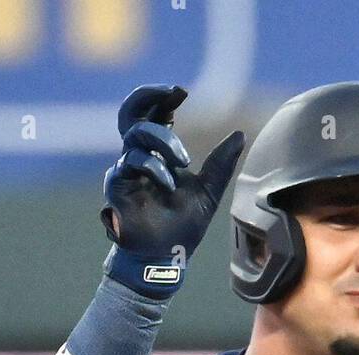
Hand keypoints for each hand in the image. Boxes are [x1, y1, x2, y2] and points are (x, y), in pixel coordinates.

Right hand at [100, 84, 244, 299]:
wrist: (166, 258)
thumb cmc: (183, 228)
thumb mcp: (209, 192)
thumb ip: (221, 164)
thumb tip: (240, 134)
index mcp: (158, 154)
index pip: (155, 115)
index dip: (164, 98)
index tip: (181, 92)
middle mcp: (139, 157)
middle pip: (133, 113)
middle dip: (150, 96)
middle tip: (173, 93)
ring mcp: (126, 170)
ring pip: (137, 134)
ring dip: (164, 140)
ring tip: (183, 161)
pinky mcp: (117, 186)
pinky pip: (131, 162)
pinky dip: (153, 168)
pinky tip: (168, 184)